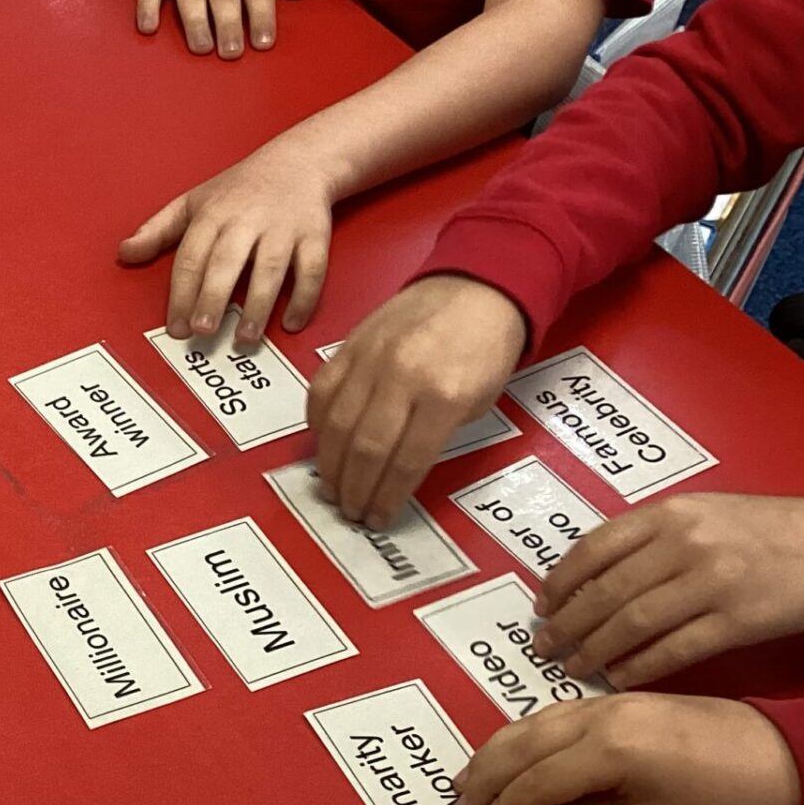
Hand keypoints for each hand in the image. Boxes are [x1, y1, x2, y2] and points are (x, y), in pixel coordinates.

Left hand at [122, 137, 335, 344]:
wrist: (299, 161)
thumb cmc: (240, 189)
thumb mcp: (193, 202)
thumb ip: (157, 230)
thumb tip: (125, 253)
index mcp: (213, 214)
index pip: (191, 257)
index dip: (181, 294)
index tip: (176, 326)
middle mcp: (247, 220)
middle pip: (227, 261)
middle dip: (213, 297)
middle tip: (203, 331)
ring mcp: (283, 228)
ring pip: (271, 268)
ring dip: (258, 304)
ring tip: (244, 336)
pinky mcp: (314, 235)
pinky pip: (313, 268)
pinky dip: (305, 297)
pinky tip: (291, 322)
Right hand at [309, 274, 527, 529]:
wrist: (475, 286)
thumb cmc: (486, 347)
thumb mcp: (479, 399)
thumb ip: (436, 434)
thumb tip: (394, 473)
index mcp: (445, 395)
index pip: (407, 461)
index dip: (388, 497)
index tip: (379, 518)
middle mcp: (402, 377)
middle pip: (366, 449)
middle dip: (355, 489)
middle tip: (351, 511)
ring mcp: (370, 360)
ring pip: (337, 426)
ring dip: (331, 466)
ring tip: (332, 490)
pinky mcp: (349, 347)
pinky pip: (322, 394)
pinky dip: (317, 427)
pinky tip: (323, 447)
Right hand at [453, 696, 800, 804]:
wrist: (774, 758)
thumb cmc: (717, 803)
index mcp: (606, 750)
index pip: (531, 782)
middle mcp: (596, 716)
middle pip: (518, 746)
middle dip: (483, 779)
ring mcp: (603, 701)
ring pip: (527, 724)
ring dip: (494, 754)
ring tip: (469, 783)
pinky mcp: (614, 698)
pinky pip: (549, 714)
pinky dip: (520, 737)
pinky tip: (508, 756)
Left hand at [533, 492, 803, 684]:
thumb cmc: (768, 530)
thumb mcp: (703, 514)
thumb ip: (652, 537)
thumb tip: (594, 574)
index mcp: (670, 514)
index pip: (594, 549)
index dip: (560, 583)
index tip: (541, 607)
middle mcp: (684, 545)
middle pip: (606, 592)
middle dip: (567, 625)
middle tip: (544, 647)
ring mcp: (711, 583)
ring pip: (633, 623)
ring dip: (596, 650)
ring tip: (575, 668)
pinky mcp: (738, 620)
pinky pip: (676, 649)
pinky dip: (642, 667)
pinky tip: (622, 678)